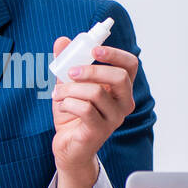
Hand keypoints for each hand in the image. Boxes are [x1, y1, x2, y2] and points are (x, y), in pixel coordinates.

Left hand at [51, 37, 136, 187]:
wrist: (67, 146)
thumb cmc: (72, 114)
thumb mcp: (68, 86)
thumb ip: (66, 64)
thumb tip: (62, 40)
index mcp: (120, 89)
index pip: (130, 66)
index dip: (115, 54)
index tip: (94, 49)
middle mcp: (123, 103)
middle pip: (119, 77)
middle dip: (91, 70)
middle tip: (70, 72)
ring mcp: (114, 119)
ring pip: (96, 93)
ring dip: (70, 89)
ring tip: (57, 94)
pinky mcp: (99, 131)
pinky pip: (85, 109)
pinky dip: (68, 104)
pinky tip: (61, 106)